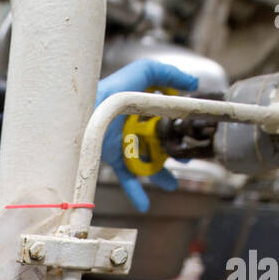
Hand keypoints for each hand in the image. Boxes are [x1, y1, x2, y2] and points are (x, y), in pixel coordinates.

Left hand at [97, 59, 199, 211]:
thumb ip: (168, 74)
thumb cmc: (110, 90)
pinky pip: (127, 177)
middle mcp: (134, 125)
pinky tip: (145, 205)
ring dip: (160, 175)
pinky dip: (136, 192)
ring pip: (147, 162)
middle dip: (175, 151)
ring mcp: (124, 142)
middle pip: (159, 141)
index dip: (180, 122)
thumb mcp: (143, 73)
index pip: (166, 115)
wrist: (84, 114)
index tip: (193, 129)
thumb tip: (192, 82)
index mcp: (143, 106)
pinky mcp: (113, 157)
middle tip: (187, 157)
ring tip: (172, 184)